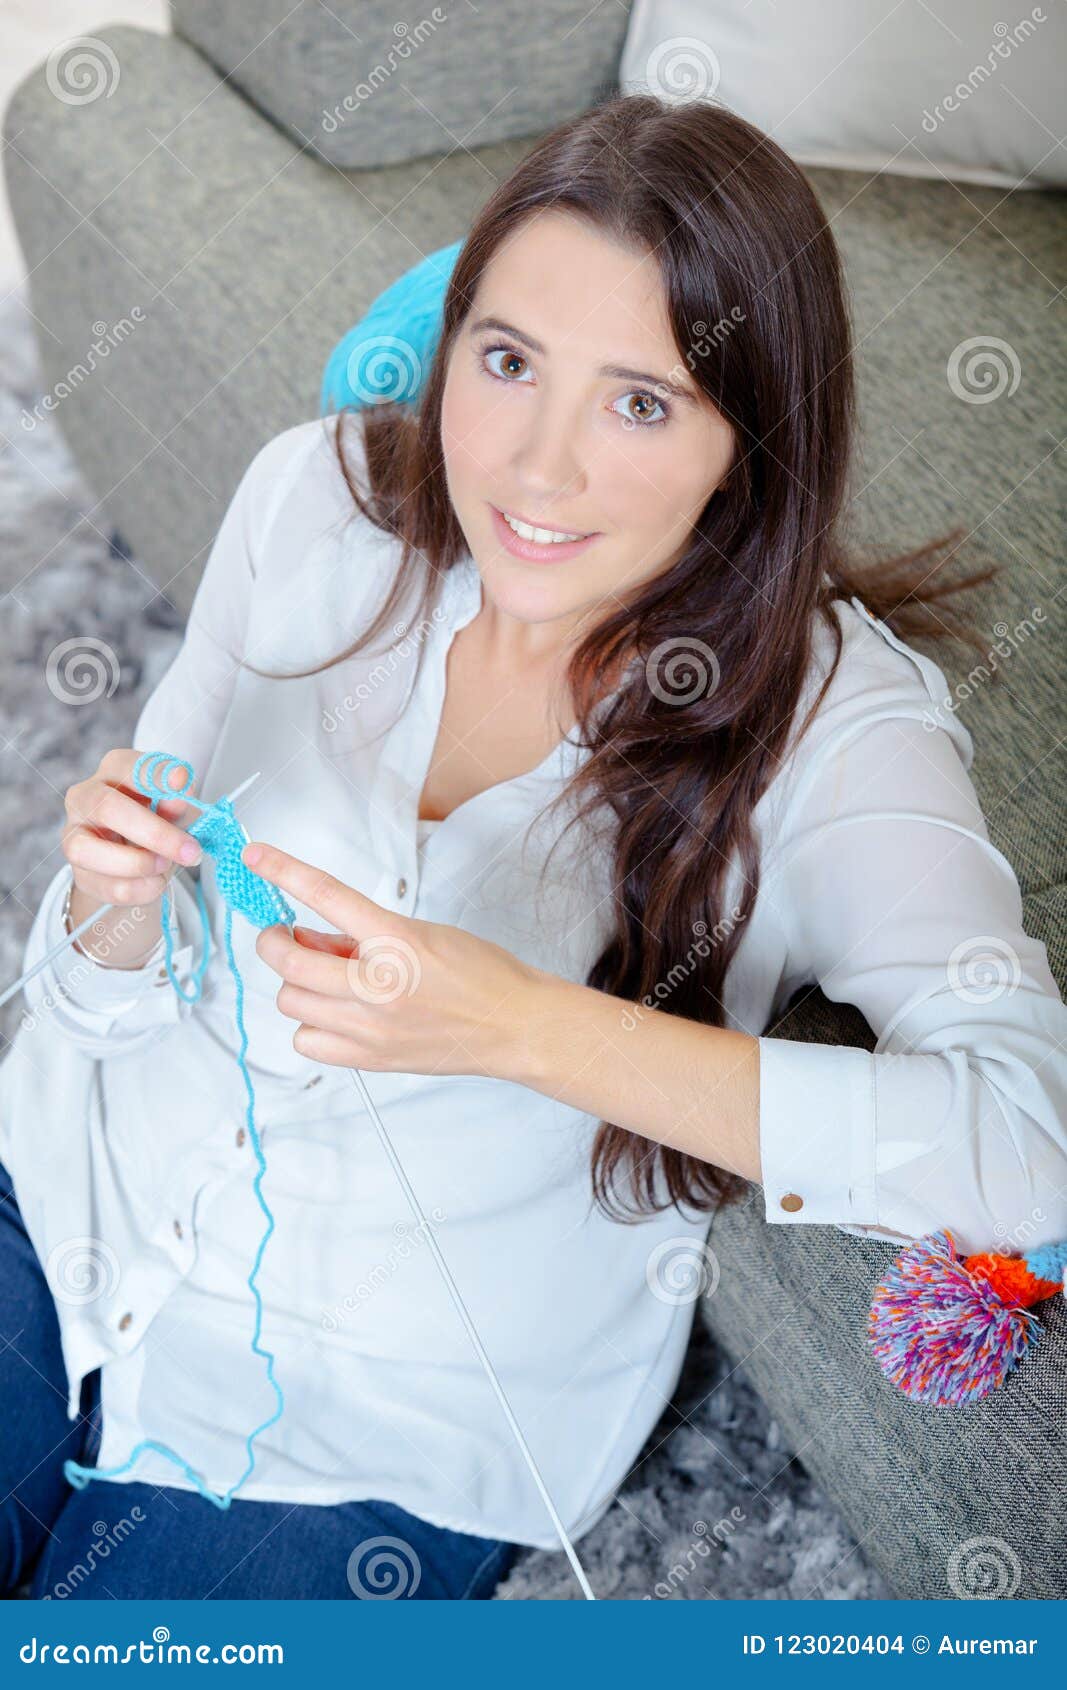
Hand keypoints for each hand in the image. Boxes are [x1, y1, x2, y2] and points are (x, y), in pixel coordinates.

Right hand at [62, 747, 202, 907]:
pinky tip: (156, 883)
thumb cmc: (156, 819)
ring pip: (85, 850)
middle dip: (153, 833)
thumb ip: (176, 800)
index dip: (155, 775)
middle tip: (190, 851)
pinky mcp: (79, 872)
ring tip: (165, 866)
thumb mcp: (173, 807)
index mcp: (113, 770)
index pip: (128, 765)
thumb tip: (181, 792)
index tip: (183, 782)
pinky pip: (103, 885)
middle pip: (106, 808)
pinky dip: (137, 889)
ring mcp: (73, 835)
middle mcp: (84, 797)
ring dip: (135, 863)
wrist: (137, 858)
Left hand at [242, 841, 544, 1077]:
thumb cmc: (480, 975)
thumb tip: (312, 937)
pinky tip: (333, 1013)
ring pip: (291, 1000)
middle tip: (283, 936)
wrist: (513, 1025)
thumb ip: (364, 935)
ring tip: (326, 978)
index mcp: (396, 940)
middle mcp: (377, 985)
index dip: (283, 871)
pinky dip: (310, 1024)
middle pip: (288, 960)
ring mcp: (370, 1027)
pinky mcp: (369, 1057)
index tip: (256, 857)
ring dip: (297, 983)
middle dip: (274, 943)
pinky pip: (307, 1041)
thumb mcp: (423, 933)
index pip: (325, 896)